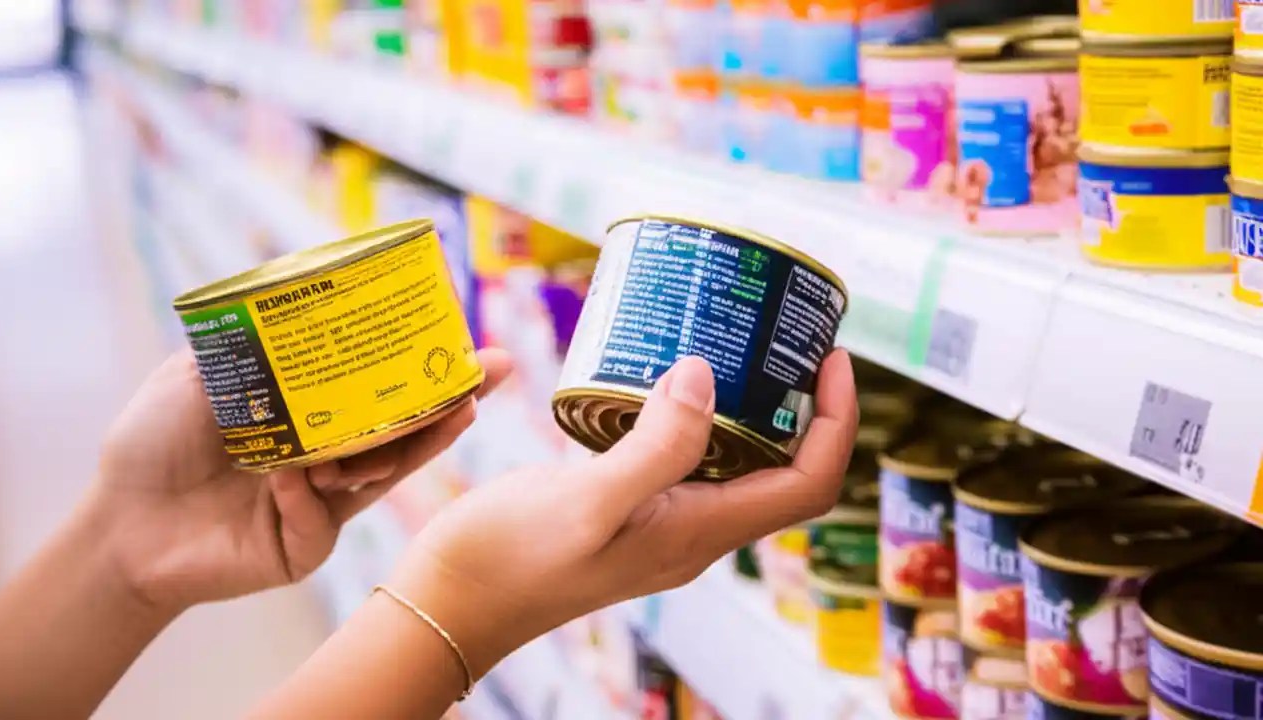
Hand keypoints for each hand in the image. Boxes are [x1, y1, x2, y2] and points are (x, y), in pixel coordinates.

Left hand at [92, 347, 512, 611]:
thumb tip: (295, 295)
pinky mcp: (302, 547)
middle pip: (405, 432)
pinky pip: (321, 520)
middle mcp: (328, 459)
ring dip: (408, 446)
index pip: (380, 391)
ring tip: (439, 417)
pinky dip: (308, 498)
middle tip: (489, 376)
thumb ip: (246, 346)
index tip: (466, 344)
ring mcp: (322, 505)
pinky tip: (289, 481)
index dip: (425, 369)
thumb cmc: (152, 445)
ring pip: (384, 474)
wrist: (118, 523)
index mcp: (311, 417)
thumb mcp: (196, 374)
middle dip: (453, 404)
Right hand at [387, 351, 857, 673]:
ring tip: (736, 342)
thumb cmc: (512, 562)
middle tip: (785, 337)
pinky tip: (661, 373)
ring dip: (748, 406)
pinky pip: (680, 453)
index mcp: (701, 533)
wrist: (450, 600)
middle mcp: (693, 528)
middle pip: (781, 470)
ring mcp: (658, 517)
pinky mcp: (624, 502)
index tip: (829, 359)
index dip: (834, 423)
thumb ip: (657, 447)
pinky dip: (689, 411)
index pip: (806, 484)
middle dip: (800, 406)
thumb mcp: (589, 502)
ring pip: (732, 459)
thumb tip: (706, 376)